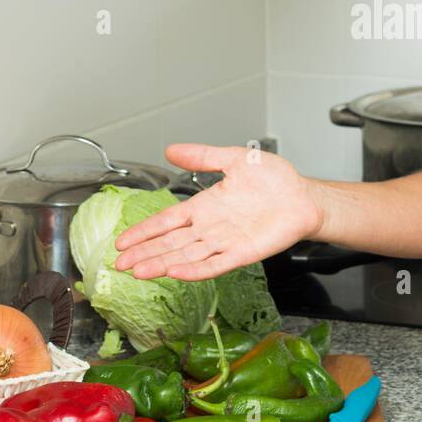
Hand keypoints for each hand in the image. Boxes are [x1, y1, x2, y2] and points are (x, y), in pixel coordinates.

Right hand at [112, 143, 323, 281]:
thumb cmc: (275, 180)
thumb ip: (203, 156)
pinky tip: (176, 272)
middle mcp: (211, 228)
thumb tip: (171, 149)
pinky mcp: (243, 253)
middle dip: (144, 254)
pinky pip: (215, 265)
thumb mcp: (234, 159)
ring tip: (138, 271)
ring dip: (161, 264)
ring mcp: (225, 243)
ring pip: (186, 256)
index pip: (167, 221)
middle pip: (170, 243)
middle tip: (118, 264)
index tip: (122, 242)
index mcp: (205, 207)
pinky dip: (195, 270)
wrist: (304, 197)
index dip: (144, 231)